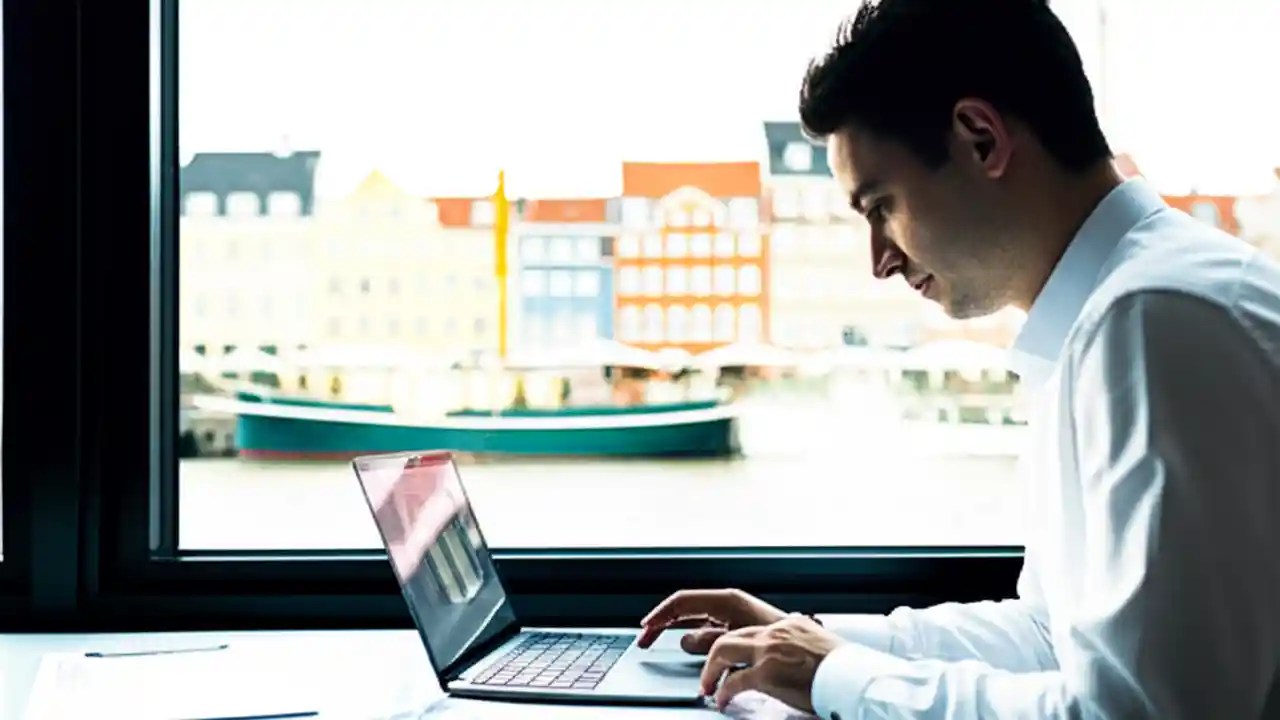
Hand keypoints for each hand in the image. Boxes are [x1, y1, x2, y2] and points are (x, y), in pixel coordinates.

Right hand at [638, 588, 786, 652]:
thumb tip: (686, 639)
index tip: (646, 626)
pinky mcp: (735, 629)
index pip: (683, 601)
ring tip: (668, 649)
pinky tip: (692, 655)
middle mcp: (727, 605)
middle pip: (684, 611)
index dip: (661, 613)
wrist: (808, 653)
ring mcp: (730, 616)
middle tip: (644, 640)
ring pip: (693, 624)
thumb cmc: (781, 640)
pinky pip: (706, 633)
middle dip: (662, 624)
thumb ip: (710, 639)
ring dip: (679, 636)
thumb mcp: (740, 639)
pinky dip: (694, 642)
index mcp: (727, 600)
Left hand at [701, 614, 844, 712]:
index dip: (736, 645)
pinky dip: (723, 692)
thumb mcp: (820, 645)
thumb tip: (793, 659)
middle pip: (730, 636)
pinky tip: (723, 700)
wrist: (854, 676)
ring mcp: (769, 651)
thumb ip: (800, 646)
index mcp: (789, 625)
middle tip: (710, 673)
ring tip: (708, 686)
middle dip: (714, 656)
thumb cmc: (845, 668)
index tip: (729, 657)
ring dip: (711, 670)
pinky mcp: (767, 673)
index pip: (752, 628)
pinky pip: (734, 681)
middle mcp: (775, 632)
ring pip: (723, 650)